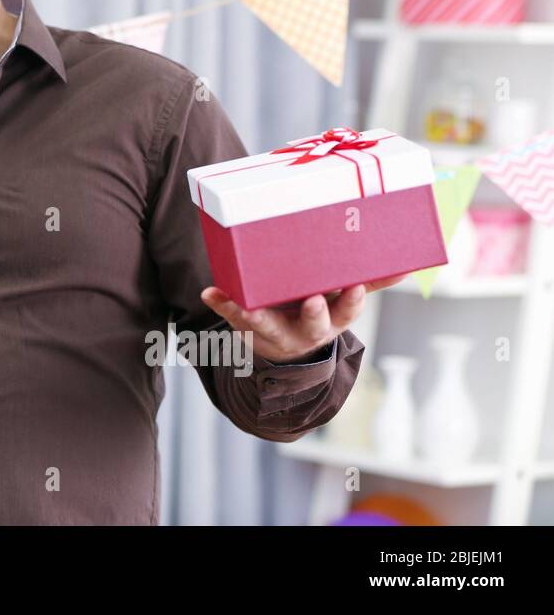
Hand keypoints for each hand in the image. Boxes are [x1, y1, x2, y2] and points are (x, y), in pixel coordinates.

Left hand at [199, 273, 406, 363]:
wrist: (285, 351)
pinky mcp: (248, 326)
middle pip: (313, 325)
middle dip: (314, 314)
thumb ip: (368, 283)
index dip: (350, 302)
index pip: (346, 312)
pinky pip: (234, 315)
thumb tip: (407, 267)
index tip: (352, 287)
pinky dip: (223, 303)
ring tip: (247, 306)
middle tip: (313, 300)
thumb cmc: (317, 313)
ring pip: (268, 325)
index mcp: (331, 319)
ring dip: (258, 315)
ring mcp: (275, 330)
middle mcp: (305, 329)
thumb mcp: (342, 303)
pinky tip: (211, 292)